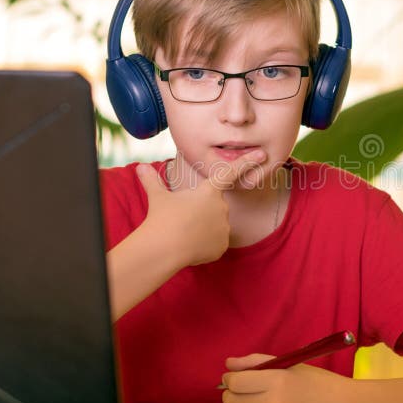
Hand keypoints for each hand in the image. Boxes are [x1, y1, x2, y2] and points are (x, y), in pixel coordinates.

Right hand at [136, 149, 264, 265]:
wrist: (164, 248)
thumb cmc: (162, 218)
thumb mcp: (157, 197)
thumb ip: (152, 181)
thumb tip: (140, 168)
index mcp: (209, 191)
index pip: (230, 172)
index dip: (247, 162)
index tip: (262, 154)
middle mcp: (222, 207)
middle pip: (214, 206)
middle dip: (201, 211)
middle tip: (182, 219)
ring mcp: (224, 228)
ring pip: (214, 225)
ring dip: (202, 228)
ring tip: (184, 233)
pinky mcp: (222, 246)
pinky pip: (214, 243)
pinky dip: (204, 244)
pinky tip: (191, 246)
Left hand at [221, 354, 350, 402]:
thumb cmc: (318, 381)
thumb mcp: (288, 364)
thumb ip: (255, 361)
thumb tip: (228, 363)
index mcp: (277, 381)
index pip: (237, 382)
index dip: (231, 377)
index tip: (235, 374)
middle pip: (232, 401)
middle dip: (231, 392)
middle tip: (241, 385)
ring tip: (253, 396)